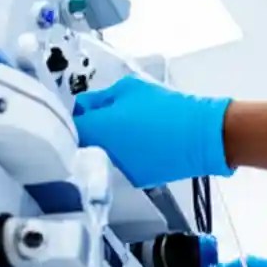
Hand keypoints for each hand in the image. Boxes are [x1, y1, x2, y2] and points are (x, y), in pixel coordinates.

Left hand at [72, 75, 231, 187]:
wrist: (199, 135)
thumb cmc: (169, 110)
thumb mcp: (129, 87)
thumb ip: (100, 97)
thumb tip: (87, 104)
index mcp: (96, 129)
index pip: (67, 125)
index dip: (74, 114)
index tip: (84, 109)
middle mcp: (101, 154)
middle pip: (82, 142)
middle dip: (91, 129)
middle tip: (107, 116)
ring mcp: (117, 169)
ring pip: (101, 154)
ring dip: (108, 142)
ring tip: (130, 129)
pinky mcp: (135, 179)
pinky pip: (120, 164)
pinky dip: (126, 154)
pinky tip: (142, 143)